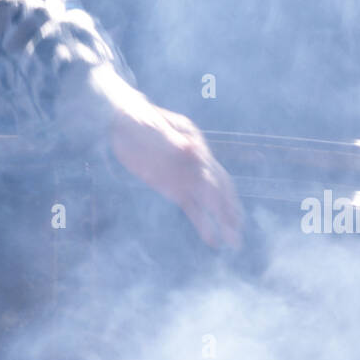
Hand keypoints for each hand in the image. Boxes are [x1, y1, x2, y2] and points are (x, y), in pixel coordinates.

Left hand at [96, 68, 242, 248]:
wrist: (121, 121)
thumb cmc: (137, 118)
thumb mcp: (151, 125)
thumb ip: (170, 138)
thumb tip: (190, 147)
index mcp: (194, 143)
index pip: (209, 170)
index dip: (215, 188)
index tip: (220, 208)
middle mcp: (196, 161)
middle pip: (218, 188)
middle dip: (228, 209)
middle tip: (238, 230)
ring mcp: (185, 176)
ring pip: (209, 202)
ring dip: (222, 221)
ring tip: (234, 242)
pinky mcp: (173, 188)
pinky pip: (192, 208)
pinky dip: (202, 223)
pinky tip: (212, 239)